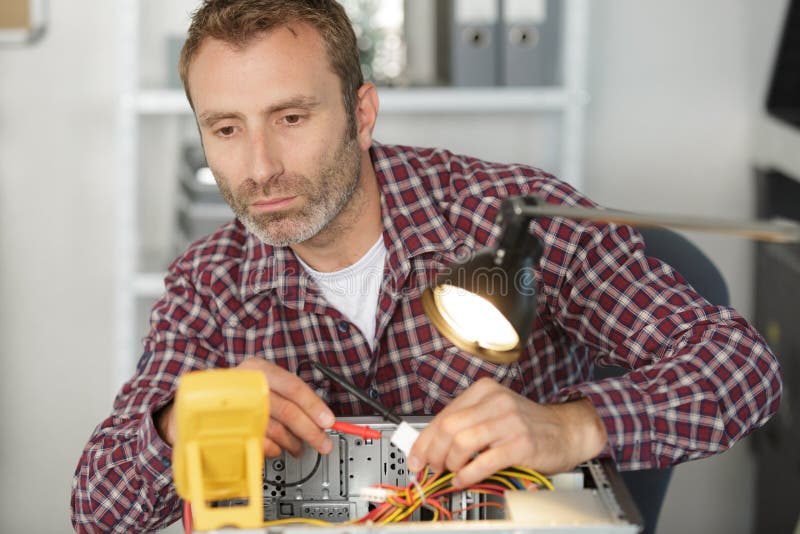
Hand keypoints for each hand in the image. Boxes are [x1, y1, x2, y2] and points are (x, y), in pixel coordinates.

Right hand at [154, 359, 334, 457]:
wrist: (188, 408)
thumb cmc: (235, 397)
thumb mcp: (260, 387)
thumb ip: (286, 398)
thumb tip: (318, 416)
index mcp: (257, 369)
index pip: (293, 386)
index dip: (314, 406)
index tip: (328, 421)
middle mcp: (245, 384)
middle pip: (287, 410)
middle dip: (310, 431)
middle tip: (323, 443)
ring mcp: (233, 407)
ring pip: (275, 429)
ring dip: (291, 443)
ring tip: (296, 448)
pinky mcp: (224, 429)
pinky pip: (258, 443)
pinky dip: (271, 450)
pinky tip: (274, 449)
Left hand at [407, 378, 607, 487]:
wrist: (568, 431)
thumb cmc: (528, 426)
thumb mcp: (494, 415)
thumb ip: (466, 425)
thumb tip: (431, 447)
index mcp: (485, 391)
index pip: (443, 415)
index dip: (424, 440)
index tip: (416, 457)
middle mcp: (496, 401)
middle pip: (448, 427)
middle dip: (433, 453)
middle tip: (432, 468)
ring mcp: (509, 422)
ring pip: (462, 443)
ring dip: (450, 464)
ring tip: (451, 473)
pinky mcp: (521, 444)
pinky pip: (484, 461)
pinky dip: (468, 474)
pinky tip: (464, 480)